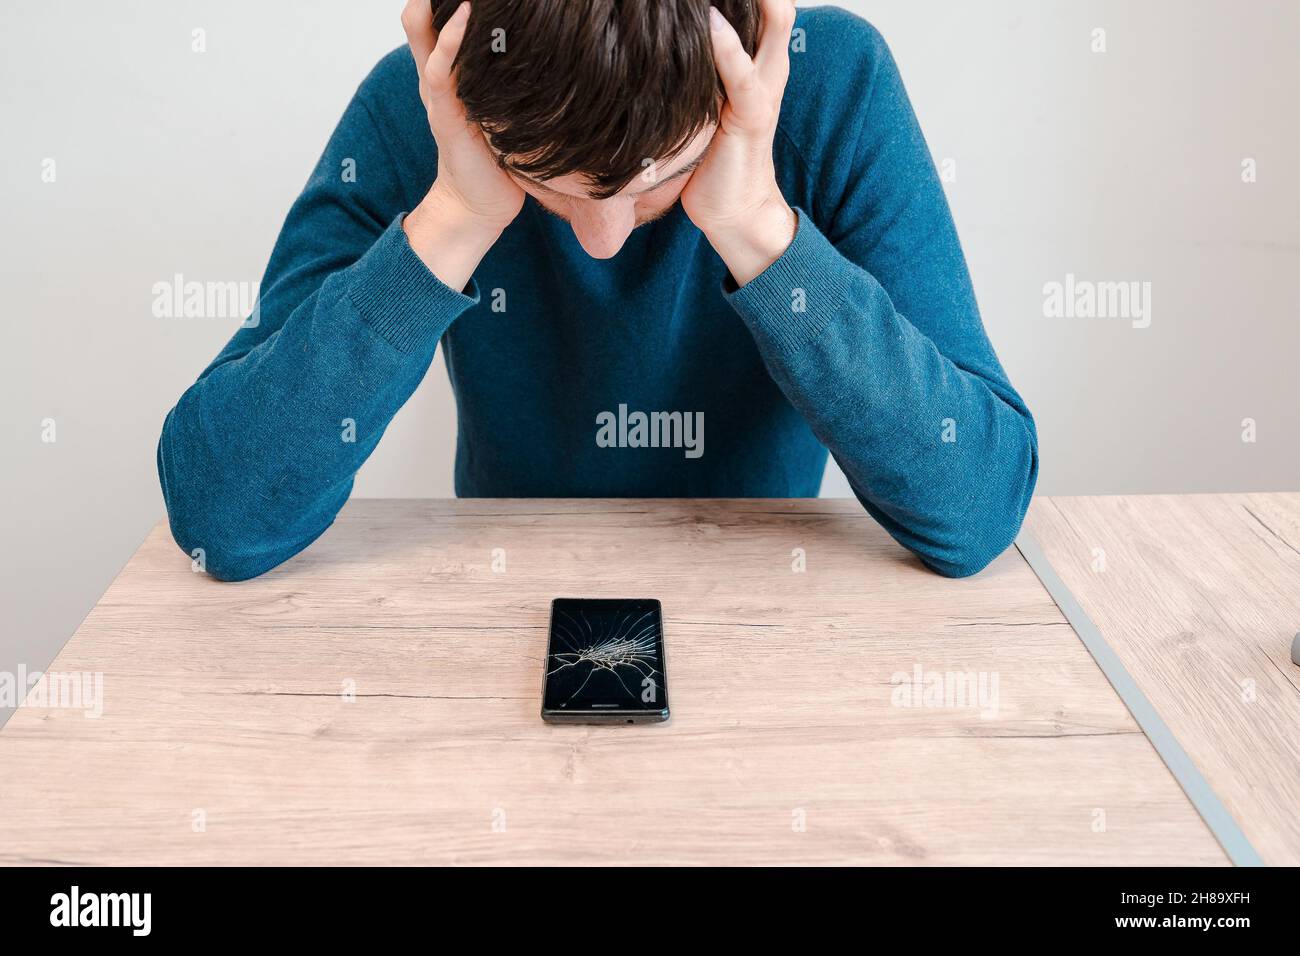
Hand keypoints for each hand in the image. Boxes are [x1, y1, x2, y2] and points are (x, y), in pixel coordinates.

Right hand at [401, 0, 522, 287]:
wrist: (481, 205)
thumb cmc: (500, 155)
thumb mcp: (504, 106)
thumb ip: (510, 78)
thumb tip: (557, 51)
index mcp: (449, 68)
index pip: (436, 15)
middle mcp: (436, 73)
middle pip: (420, 14)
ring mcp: (438, 92)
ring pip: (422, 29)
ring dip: (441, 3)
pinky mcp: (446, 115)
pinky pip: (440, 70)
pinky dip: (451, 40)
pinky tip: (468, 15)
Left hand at [681, 0, 798, 286]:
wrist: (732, 211)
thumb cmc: (708, 158)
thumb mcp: (693, 103)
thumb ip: (684, 73)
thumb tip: (638, 45)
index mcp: (750, 58)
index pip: (754, 2)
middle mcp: (764, 64)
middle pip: (773, 0)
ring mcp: (763, 88)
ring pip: (772, 21)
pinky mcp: (754, 117)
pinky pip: (745, 75)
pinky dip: (728, 48)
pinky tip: (711, 22)